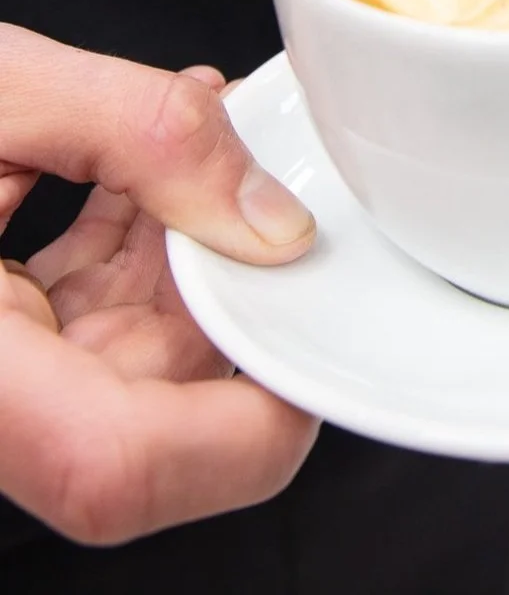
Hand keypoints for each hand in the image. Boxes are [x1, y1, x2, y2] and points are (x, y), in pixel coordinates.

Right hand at [0, 25, 317, 543]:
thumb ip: (145, 138)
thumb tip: (269, 220)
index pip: (120, 469)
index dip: (248, 423)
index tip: (312, 331)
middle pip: (154, 419)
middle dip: (228, 301)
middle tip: (247, 190)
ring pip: (138, 366)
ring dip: (188, 260)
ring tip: (182, 151)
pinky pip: (98, 324)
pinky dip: (140, 248)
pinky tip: (144, 168)